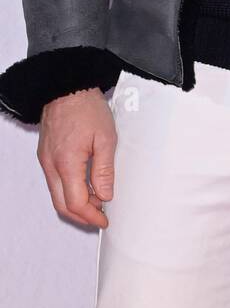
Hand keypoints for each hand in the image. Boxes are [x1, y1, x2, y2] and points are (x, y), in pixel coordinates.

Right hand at [37, 88, 116, 228]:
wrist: (66, 88)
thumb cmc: (86, 108)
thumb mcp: (106, 138)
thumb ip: (104, 170)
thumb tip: (105, 195)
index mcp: (67, 163)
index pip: (75, 203)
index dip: (91, 216)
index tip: (104, 219)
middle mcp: (51, 165)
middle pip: (62, 205)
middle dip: (82, 216)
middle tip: (100, 217)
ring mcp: (46, 161)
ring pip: (57, 195)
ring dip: (76, 203)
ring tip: (97, 201)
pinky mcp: (46, 155)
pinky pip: (55, 182)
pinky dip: (69, 190)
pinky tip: (86, 185)